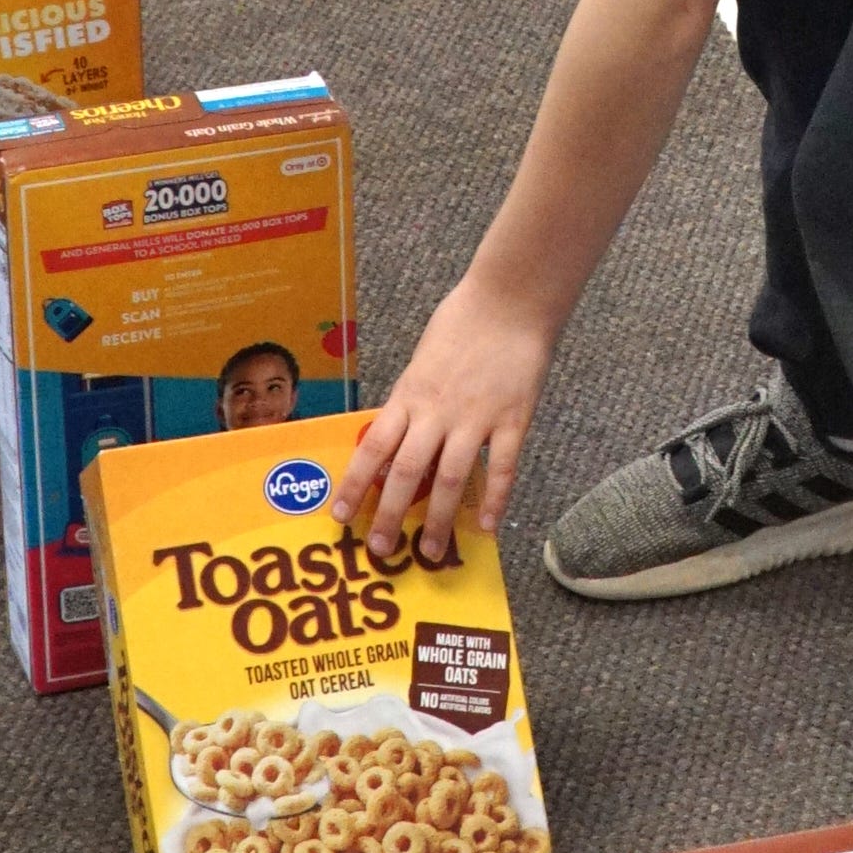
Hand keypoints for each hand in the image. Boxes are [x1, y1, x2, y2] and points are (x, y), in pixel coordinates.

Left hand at [329, 270, 554, 559]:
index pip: (373, 448)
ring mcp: (476, 418)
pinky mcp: (513, 419)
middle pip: (405, 472)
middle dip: (389, 515)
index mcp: (410, 396)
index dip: (353, 485)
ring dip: (438, 519)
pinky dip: (494, 500)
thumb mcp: (422, 363)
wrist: (508, 301)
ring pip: (450, 479)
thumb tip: (395, 441)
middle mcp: (437, 412)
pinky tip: (488, 527)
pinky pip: (501, 467)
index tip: (339, 517)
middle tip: (380, 550)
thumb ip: (411, 402)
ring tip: (431, 551)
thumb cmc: (462, 325)